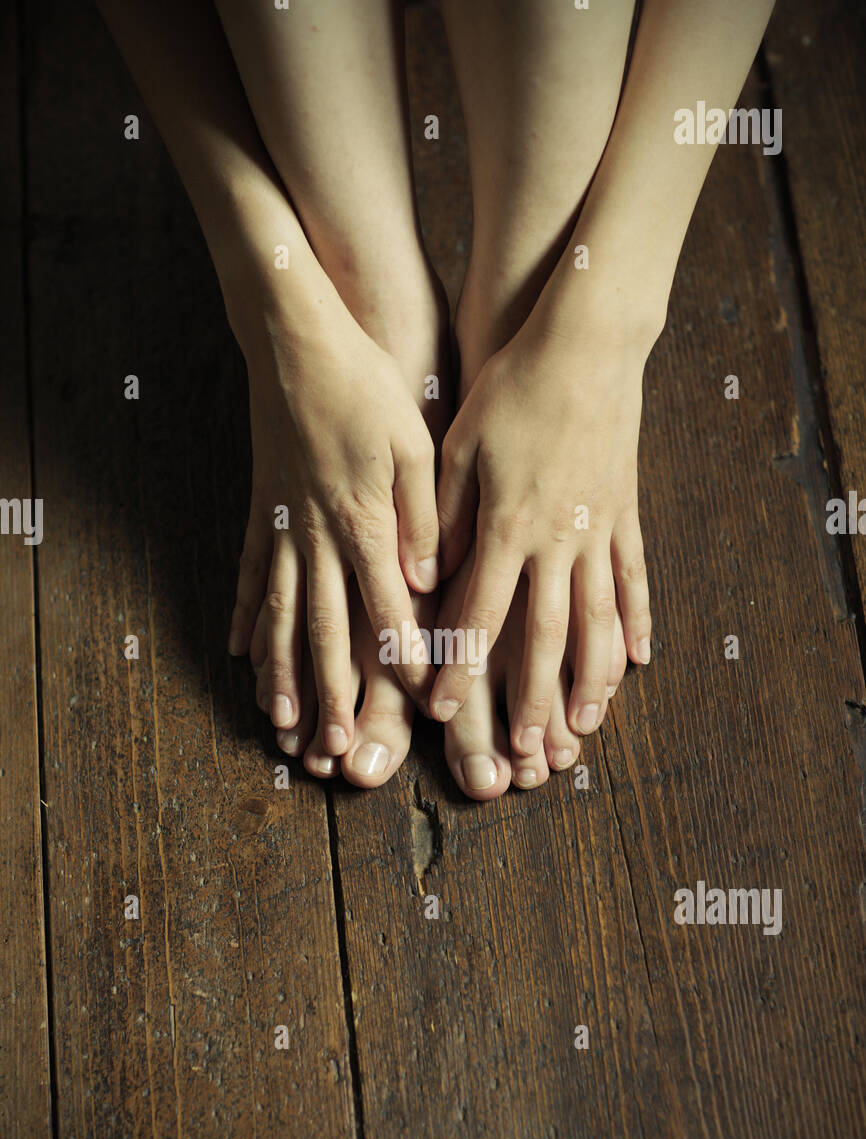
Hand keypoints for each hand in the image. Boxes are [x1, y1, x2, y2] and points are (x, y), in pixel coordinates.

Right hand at [228, 297, 438, 755]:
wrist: (296, 337)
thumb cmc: (367, 386)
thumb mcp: (416, 445)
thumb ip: (425, 519)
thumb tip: (428, 582)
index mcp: (366, 522)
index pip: (388, 609)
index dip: (399, 662)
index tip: (409, 708)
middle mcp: (318, 536)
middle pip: (325, 630)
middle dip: (331, 693)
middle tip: (333, 747)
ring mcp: (282, 527)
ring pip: (280, 617)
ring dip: (281, 675)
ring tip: (278, 724)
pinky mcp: (261, 511)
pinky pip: (251, 577)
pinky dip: (247, 619)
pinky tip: (239, 652)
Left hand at [431, 316, 651, 752]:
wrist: (584, 342)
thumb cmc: (510, 390)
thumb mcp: (457, 447)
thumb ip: (440, 516)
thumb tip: (423, 577)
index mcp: (505, 525)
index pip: (478, 613)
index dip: (460, 667)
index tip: (445, 713)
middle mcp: (556, 539)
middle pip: (545, 636)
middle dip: (534, 700)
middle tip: (530, 752)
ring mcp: (599, 530)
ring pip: (597, 621)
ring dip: (592, 681)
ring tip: (587, 729)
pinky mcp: (627, 514)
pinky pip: (634, 579)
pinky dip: (638, 622)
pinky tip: (640, 661)